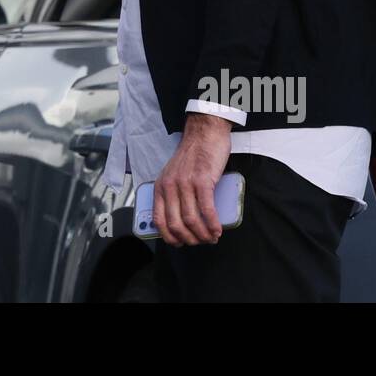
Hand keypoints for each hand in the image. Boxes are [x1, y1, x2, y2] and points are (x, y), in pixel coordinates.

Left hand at [153, 112, 231, 245]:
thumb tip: (181, 220)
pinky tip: (217, 229)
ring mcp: (186, 183)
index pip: (158, 219)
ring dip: (203, 234)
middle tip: (200, 241)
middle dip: (189, 239)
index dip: (169, 237)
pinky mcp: (203, 180)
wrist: (204, 133)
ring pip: (191, 220)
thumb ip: (173, 193)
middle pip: (175, 224)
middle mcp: (170, 186)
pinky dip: (212, 224)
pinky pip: (206, 209)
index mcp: (161, 186)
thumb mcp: (173, 174)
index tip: (180, 243)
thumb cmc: (192, 155)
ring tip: (211, 237)